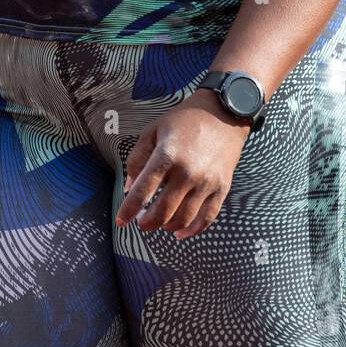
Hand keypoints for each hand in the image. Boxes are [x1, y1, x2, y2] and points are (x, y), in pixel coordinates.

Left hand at [114, 90, 250, 239]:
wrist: (224, 113)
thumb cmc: (184, 120)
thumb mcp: (152, 131)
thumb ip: (137, 159)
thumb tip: (130, 188)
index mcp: (167, 156)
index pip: (143, 192)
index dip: (129, 210)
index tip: (121, 220)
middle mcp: (187, 172)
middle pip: (163, 212)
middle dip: (147, 222)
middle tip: (141, 222)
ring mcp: (207, 182)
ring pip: (183, 219)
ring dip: (167, 226)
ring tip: (159, 223)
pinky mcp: (222, 188)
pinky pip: (207, 218)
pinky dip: (192, 230)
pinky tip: (180, 232)